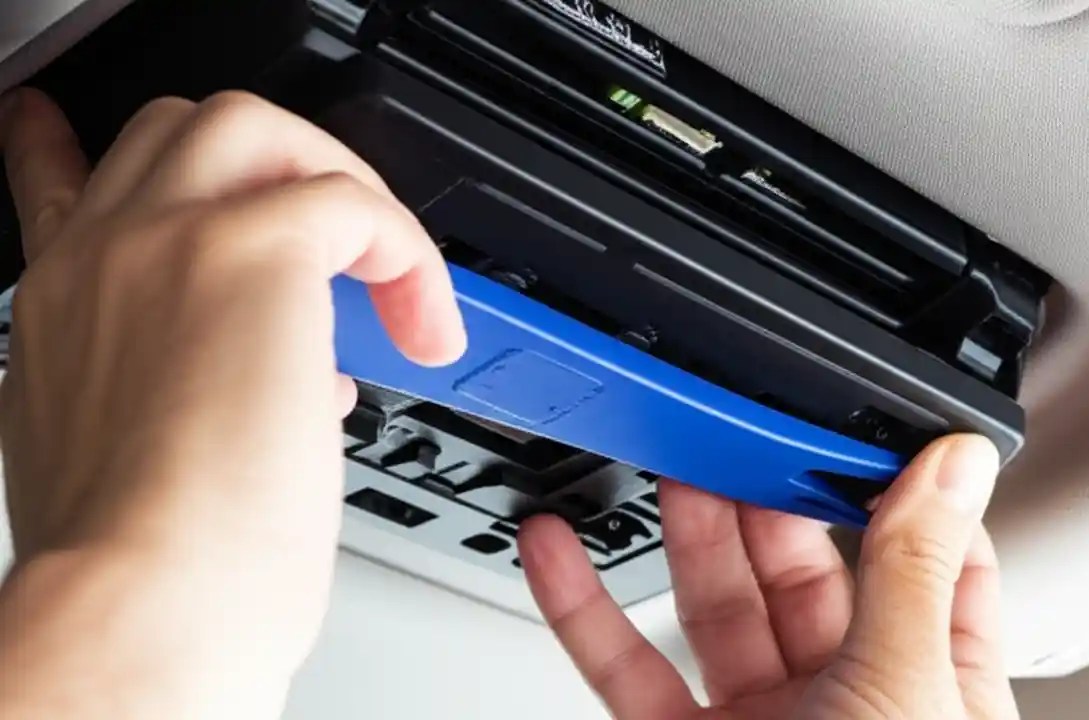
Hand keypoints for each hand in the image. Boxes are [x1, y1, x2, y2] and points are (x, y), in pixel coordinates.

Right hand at [0, 89, 462, 717]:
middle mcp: (101, 261)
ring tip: (392, 280)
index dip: (67, 148)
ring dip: (343, 191)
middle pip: (186, 135)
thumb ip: (190, 394)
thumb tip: (301, 381)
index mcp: (69, 310)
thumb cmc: (156, 573)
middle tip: (344, 241)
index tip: (58, 130)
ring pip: (256, 131)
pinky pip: (350, 202)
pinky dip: (406, 254)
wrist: (150, 613)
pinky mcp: (249, 257)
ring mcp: (165, 245)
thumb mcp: (138, 465)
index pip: (62, 190)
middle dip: (282, 172)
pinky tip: (423, 326)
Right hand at [518, 435, 1018, 719]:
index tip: (855, 428)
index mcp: (932, 688)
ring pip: (712, 610)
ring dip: (680, 537)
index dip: (896, 493)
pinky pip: (626, 669)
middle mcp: (848, 705)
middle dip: (766, 497)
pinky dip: (584, 608)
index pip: (931, 567)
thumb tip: (952, 466)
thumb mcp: (903, 695)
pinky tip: (558, 551)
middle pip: (805, 573)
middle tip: (730, 427)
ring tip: (655, 460)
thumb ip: (914, 574)